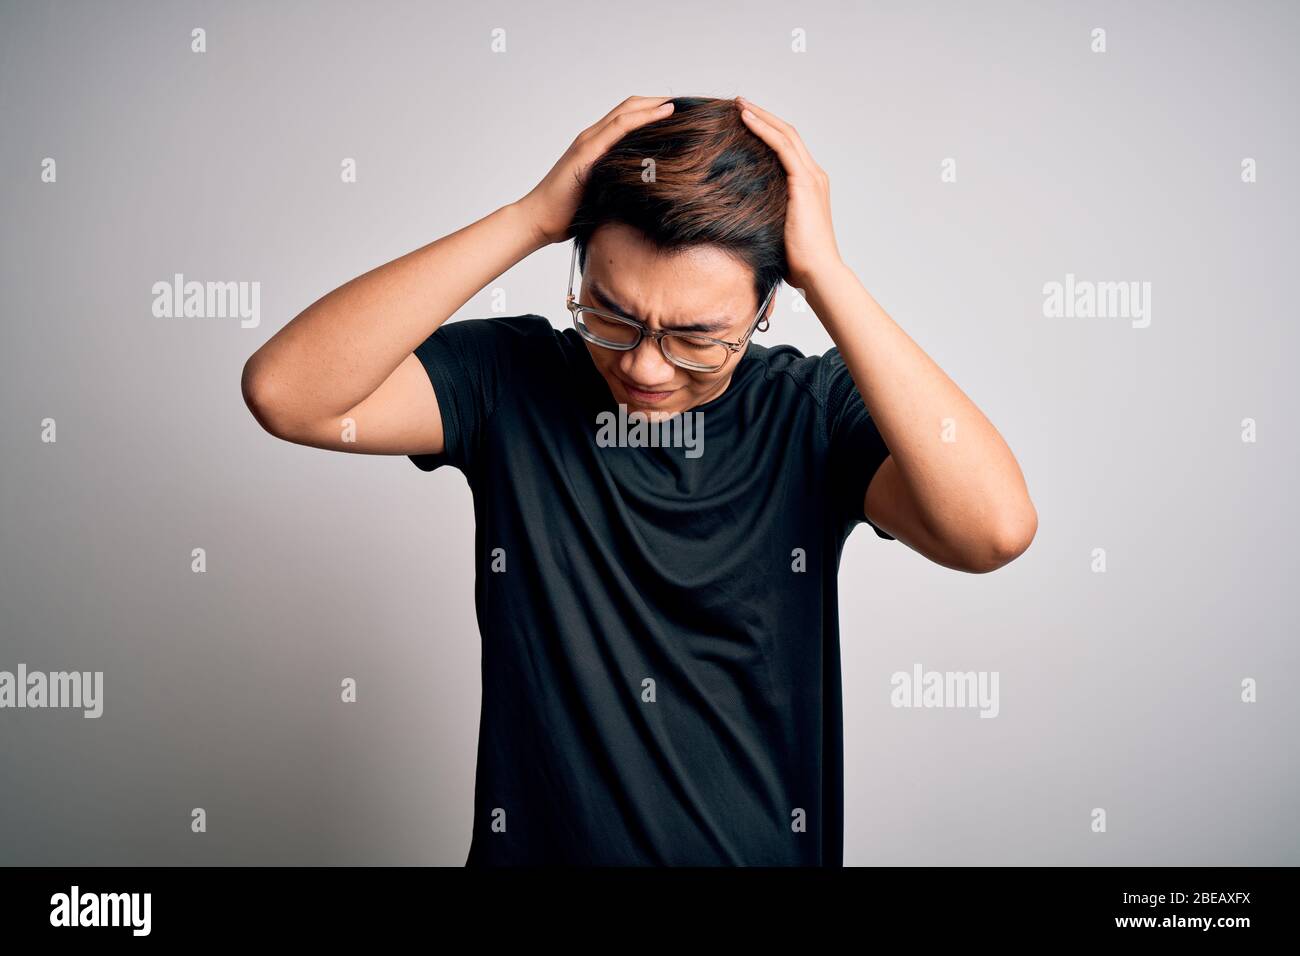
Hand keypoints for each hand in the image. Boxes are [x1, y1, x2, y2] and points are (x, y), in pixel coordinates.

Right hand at [516, 96, 676, 247]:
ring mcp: (589, 142)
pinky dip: (644, 116)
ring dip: (656, 104)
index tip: (679, 114)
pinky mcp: (588, 151)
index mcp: (596, 146)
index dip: (652, 111)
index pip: (628, 118)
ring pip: (627, 111)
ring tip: (682, 103)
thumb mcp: (602, 196)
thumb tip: (646, 197)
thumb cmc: (568, 214)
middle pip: (630, 107)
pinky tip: (665, 113)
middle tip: (688, 104)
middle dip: (659, 102)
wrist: (539, 219)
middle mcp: (592, 137)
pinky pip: (620, 126)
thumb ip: (619, 187)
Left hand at [735, 97, 843, 290]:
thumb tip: (741, 220)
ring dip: (761, 116)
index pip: (788, 148)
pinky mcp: (804, 183)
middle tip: (739, 104)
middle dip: (763, 116)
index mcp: (809, 186)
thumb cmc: (799, 263)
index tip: (746, 121)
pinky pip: (782, 147)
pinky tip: (746, 120)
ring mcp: (811, 177)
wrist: (818, 272)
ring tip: (739, 105)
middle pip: (787, 134)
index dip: (768, 131)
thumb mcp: (777, 232)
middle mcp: (814, 176)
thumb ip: (766, 218)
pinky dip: (763, 130)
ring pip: (785, 135)